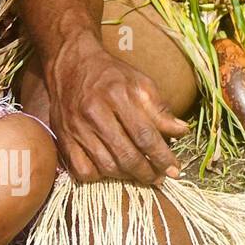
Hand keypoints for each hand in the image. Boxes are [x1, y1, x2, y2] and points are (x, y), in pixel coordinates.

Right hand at [46, 35, 186, 185]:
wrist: (72, 66)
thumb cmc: (112, 75)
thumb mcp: (141, 83)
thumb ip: (160, 109)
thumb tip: (181, 131)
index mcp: (118, 96)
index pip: (145, 135)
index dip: (162, 156)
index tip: (175, 169)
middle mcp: (94, 114)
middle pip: (125, 154)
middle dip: (147, 172)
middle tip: (161, 178)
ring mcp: (75, 129)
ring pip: (105, 165)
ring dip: (127, 177)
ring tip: (142, 176)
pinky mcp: (62, 139)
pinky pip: (81, 170)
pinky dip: (100, 177)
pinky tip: (113, 171)